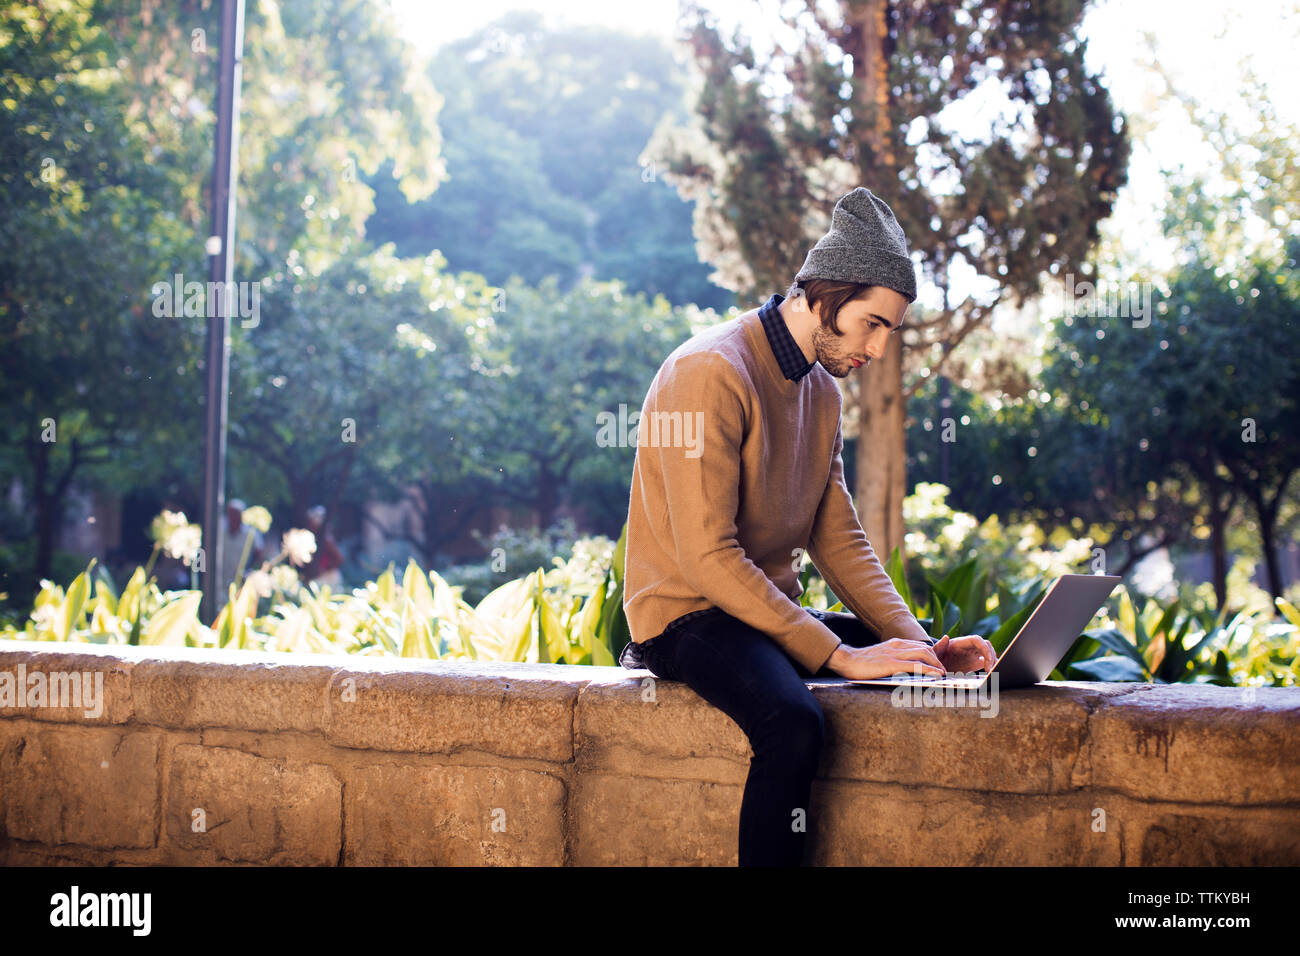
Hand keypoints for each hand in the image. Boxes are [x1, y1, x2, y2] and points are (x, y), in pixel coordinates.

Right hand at [827, 638, 945, 679]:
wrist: (846, 660)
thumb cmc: (863, 662)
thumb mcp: (883, 655)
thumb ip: (896, 658)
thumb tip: (910, 668)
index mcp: (897, 643)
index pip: (922, 646)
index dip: (935, 655)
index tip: (940, 667)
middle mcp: (898, 645)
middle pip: (926, 649)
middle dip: (938, 661)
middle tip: (943, 673)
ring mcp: (895, 653)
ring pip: (924, 655)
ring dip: (937, 665)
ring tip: (943, 675)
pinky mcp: (891, 663)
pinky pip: (915, 665)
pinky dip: (929, 670)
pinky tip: (936, 676)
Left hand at [931, 634, 996, 673]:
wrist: (935, 666)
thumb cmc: (934, 658)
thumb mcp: (934, 653)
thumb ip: (939, 646)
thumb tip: (946, 637)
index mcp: (960, 643)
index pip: (977, 640)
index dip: (984, 648)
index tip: (986, 661)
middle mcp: (969, 647)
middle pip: (986, 646)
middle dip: (991, 656)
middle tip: (990, 670)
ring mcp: (973, 654)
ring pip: (988, 653)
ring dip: (993, 661)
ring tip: (992, 673)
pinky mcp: (975, 662)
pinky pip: (987, 662)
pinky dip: (991, 666)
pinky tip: (991, 674)